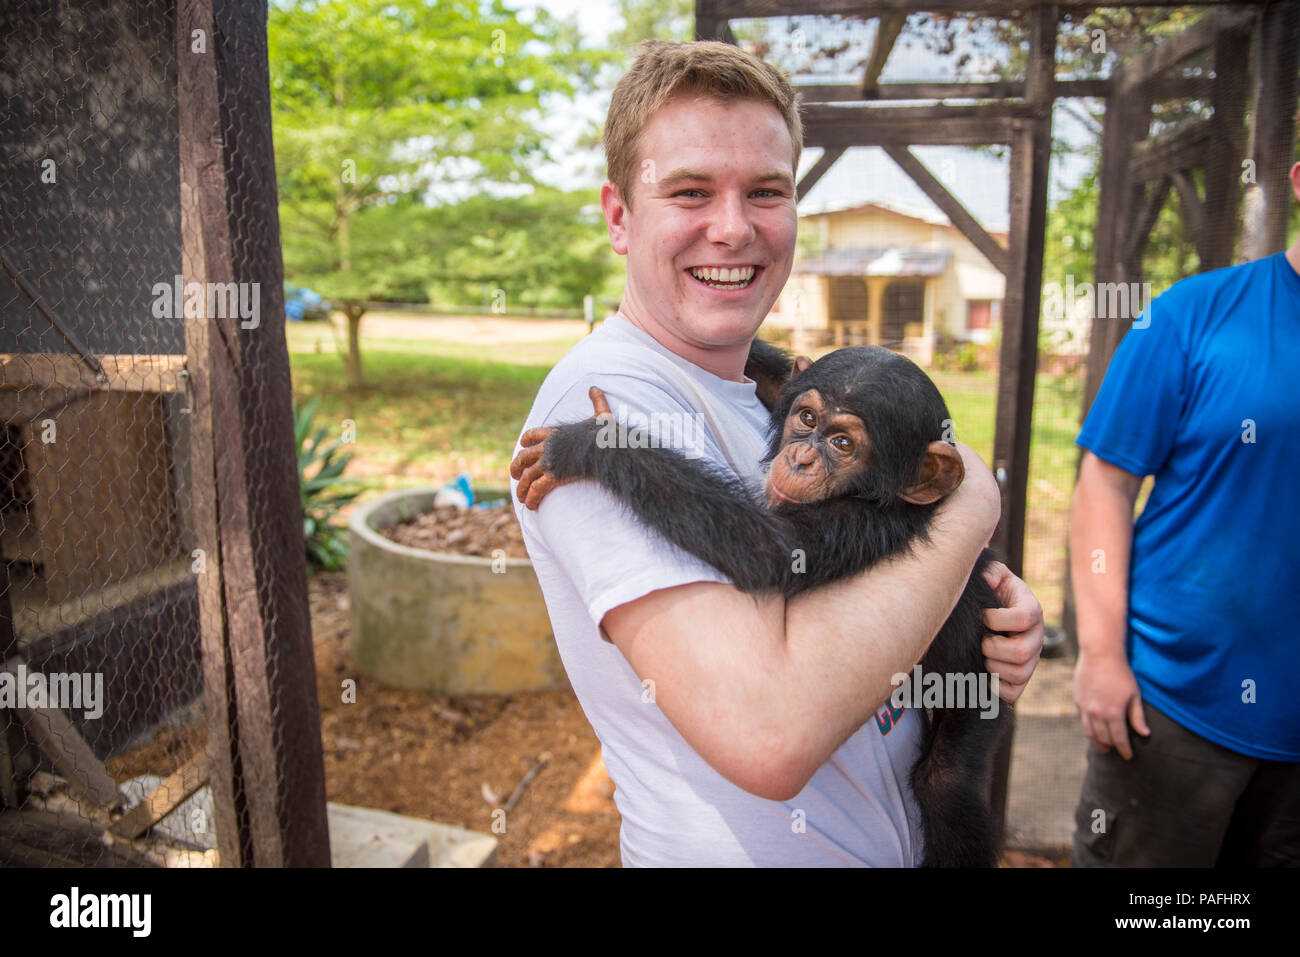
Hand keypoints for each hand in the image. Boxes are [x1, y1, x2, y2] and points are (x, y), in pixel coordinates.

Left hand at [510, 386, 610, 509]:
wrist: (607, 448)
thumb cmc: (606, 434)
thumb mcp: (601, 415)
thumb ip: (597, 402)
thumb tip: (595, 387)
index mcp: (556, 432)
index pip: (533, 435)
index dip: (526, 441)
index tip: (521, 445)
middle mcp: (548, 446)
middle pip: (524, 457)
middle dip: (517, 467)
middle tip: (514, 475)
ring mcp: (550, 461)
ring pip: (528, 476)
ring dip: (522, 488)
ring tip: (521, 498)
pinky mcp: (554, 476)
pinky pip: (537, 488)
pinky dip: (532, 498)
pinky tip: (531, 506)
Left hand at [979, 562, 1042, 702]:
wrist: (992, 612)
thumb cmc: (993, 592)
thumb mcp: (994, 575)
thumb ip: (992, 572)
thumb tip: (989, 580)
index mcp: (1032, 610)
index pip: (1024, 618)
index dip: (998, 619)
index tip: (983, 616)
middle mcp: (1036, 637)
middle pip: (1022, 651)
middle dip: (993, 647)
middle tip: (982, 641)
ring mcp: (1031, 660)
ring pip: (1018, 674)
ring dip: (993, 667)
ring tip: (983, 656)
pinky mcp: (1021, 678)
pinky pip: (1013, 693)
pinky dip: (996, 687)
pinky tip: (986, 673)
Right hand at [1074, 650, 1149, 758]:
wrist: (1100, 655)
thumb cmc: (1121, 674)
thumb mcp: (1134, 695)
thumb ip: (1137, 717)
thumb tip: (1144, 734)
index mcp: (1114, 714)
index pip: (1119, 740)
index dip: (1125, 750)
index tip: (1129, 756)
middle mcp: (1097, 714)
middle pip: (1104, 739)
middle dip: (1112, 747)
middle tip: (1117, 750)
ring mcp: (1085, 708)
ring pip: (1090, 733)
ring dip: (1098, 742)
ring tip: (1105, 747)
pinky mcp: (1078, 702)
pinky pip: (1083, 722)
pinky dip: (1090, 729)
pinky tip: (1095, 730)